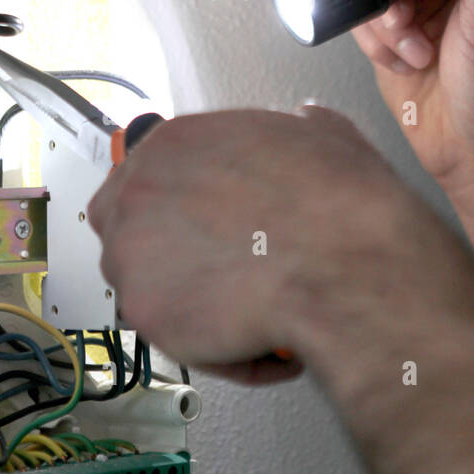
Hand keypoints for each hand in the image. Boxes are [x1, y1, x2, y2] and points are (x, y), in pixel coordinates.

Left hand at [86, 105, 420, 382]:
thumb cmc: (340, 206)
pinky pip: (177, 338)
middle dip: (171, 253)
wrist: (345, 266)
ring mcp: (131, 251)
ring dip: (194, 300)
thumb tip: (306, 124)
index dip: (179, 206)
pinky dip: (218, 348)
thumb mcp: (324, 135)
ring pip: (148, 286)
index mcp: (177, 141)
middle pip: (127, 226)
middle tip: (223, 269)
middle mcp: (140, 189)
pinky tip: (264, 341)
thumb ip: (295, 129)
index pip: (146, 172)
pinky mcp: (143, 312)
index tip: (205, 225)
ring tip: (253, 309)